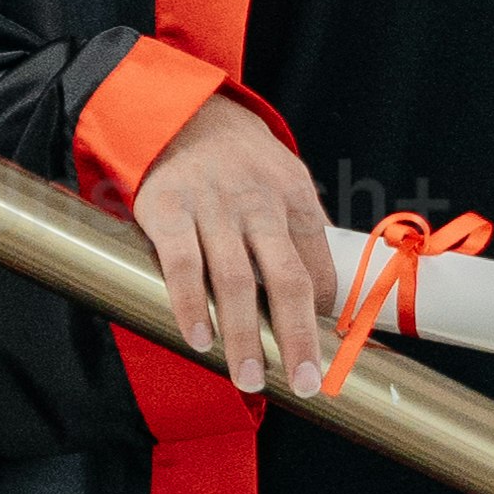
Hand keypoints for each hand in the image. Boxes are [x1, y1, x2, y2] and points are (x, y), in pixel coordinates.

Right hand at [132, 92, 331, 401]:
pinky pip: (183, 265)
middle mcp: (258, 202)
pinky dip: (192, 305)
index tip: (326, 357)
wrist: (177, 108)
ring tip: (250, 379)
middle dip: (298, 339)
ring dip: (244, 337)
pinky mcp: (167, 209)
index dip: (324, 317)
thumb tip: (326, 299)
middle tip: (305, 384)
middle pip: (287, 280)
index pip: (319, 267)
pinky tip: (199, 339)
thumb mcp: (281, 179)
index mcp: (294, 197)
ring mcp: (212, 206)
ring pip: (236, 282)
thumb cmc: (235, 159)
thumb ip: (299, 232)